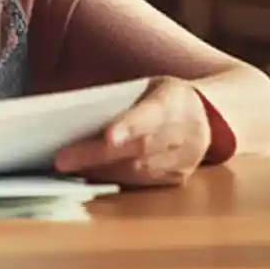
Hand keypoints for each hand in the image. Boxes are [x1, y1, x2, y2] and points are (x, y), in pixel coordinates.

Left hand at [53, 76, 211, 186]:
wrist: (206, 114)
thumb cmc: (162, 96)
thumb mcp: (148, 86)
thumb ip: (122, 101)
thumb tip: (73, 116)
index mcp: (175, 100)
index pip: (151, 114)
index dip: (130, 127)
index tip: (107, 137)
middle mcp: (186, 132)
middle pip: (139, 147)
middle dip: (97, 155)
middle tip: (63, 160)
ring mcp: (186, 158)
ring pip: (139, 170)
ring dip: (101, 170)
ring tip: (69, 167)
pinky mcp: (179, 177)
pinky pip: (144, 182)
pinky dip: (115, 178)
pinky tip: (91, 174)